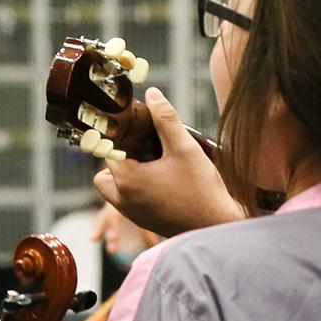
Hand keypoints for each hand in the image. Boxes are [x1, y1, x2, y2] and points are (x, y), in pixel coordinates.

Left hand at [93, 89, 243, 237]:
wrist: (216, 226)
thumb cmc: (202, 189)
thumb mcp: (185, 148)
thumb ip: (166, 119)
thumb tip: (153, 94)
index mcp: (126, 180)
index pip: (106, 149)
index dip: (119, 136)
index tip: (133, 129)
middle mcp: (121, 198)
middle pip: (105, 171)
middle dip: (120, 158)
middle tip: (146, 150)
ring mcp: (129, 212)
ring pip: (112, 187)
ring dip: (126, 175)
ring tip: (154, 164)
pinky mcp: (140, 220)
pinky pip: (126, 200)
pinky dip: (136, 189)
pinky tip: (163, 179)